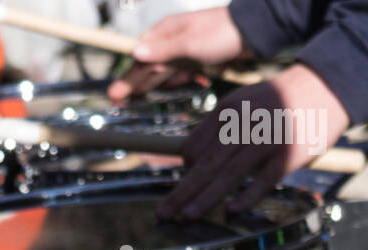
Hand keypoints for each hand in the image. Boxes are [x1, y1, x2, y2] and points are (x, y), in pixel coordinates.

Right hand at [108, 7, 247, 101]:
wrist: (253, 31)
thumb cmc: (221, 34)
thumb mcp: (189, 43)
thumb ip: (162, 50)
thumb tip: (135, 53)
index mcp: (165, 33)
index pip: (140, 58)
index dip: (127, 77)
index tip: (115, 94)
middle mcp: (171, 41)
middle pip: (148, 67)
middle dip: (134, 84)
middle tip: (118, 101)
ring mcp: (184, 50)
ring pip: (164, 72)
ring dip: (154, 86)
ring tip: (136, 100)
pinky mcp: (197, 58)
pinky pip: (182, 73)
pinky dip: (180, 81)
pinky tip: (180, 88)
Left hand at [156, 64, 348, 218]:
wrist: (326, 85)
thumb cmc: (278, 103)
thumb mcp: (243, 103)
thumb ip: (218, 127)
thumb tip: (189, 160)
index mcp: (228, 110)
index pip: (195, 146)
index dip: (185, 170)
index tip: (179, 189)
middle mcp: (244, 123)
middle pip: (206, 163)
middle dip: (182, 190)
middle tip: (163, 213)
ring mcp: (267, 139)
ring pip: (230, 173)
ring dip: (207, 196)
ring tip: (187, 215)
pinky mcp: (289, 153)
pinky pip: (265, 179)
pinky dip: (248, 196)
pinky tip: (232, 210)